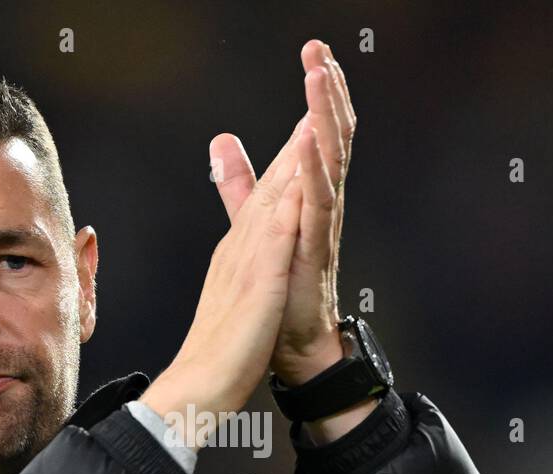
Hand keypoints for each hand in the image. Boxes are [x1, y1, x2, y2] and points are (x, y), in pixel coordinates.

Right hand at [139, 136, 304, 447]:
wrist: (198, 390)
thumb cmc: (219, 353)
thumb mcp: (235, 299)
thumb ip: (242, 269)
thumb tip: (252, 252)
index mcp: (237, 255)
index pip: (266, 197)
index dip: (287, 157)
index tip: (309, 122)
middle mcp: (240, 252)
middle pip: (270, 187)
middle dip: (295, 141)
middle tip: (316, 94)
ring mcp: (247, 268)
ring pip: (273, 203)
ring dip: (293, 160)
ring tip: (314, 118)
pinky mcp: (257, 290)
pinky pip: (275, 243)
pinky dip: (289, 210)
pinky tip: (303, 183)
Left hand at [208, 39, 357, 385]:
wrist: (290, 344)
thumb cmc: (280, 288)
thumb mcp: (254, 221)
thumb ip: (241, 182)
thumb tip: (221, 142)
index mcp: (307, 193)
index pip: (316, 131)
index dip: (318, 92)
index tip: (314, 50)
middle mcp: (320, 203)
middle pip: (330, 135)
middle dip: (326, 91)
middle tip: (319, 50)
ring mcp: (320, 225)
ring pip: (330, 159)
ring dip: (323, 116)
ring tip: (320, 77)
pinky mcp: (313, 249)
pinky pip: (319, 202)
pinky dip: (316, 169)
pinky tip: (311, 139)